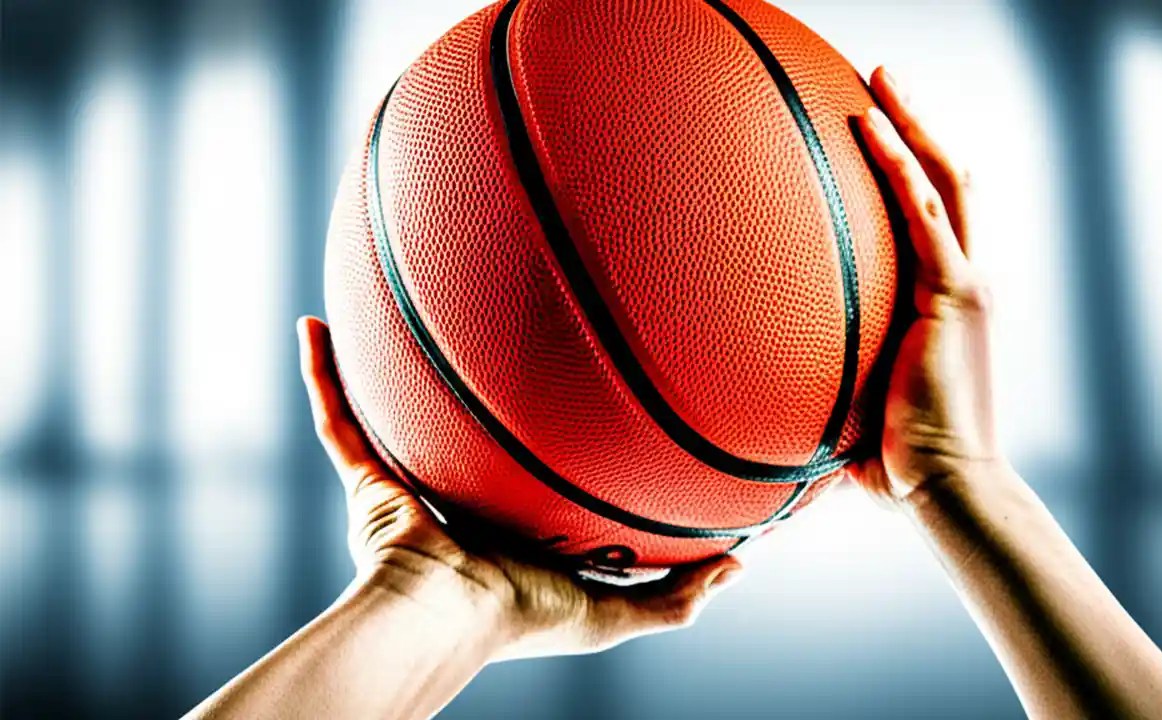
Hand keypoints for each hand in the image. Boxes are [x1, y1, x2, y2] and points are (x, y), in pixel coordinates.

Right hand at [296, 317, 741, 661]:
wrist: (447, 617)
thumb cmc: (523, 618)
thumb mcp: (616, 609)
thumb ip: (680, 594)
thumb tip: (741, 566)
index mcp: (507, 518)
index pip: (523, 467)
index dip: (541, 435)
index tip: (566, 389)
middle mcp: (455, 494)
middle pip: (456, 427)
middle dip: (462, 385)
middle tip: (480, 325)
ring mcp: (407, 482)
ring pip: (390, 410)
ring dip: (382, 364)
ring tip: (387, 303)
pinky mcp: (365, 479)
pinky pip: (336, 418)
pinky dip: (319, 376)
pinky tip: (312, 329)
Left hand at [851, 67, 1007, 500]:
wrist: (946, 488)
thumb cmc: (904, 462)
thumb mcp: (862, 407)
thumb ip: (831, 388)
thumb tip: (773, 405)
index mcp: (948, 303)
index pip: (935, 217)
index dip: (909, 168)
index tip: (873, 132)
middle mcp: (966, 282)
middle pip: (948, 180)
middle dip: (916, 124)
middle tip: (879, 79)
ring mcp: (967, 285)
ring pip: (944, 182)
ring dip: (911, 125)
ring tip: (878, 77)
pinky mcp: (958, 295)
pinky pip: (927, 214)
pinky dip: (901, 166)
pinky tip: (871, 129)